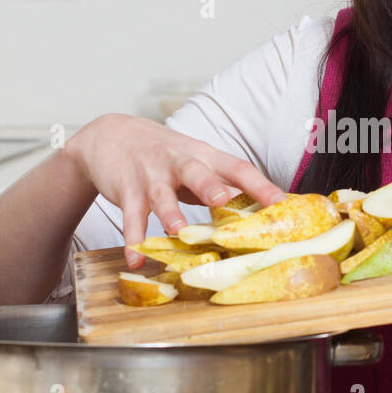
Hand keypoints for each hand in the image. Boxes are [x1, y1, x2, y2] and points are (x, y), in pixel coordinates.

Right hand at [65, 114, 287, 269]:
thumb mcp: (196, 163)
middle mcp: (179, 162)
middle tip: (224, 199)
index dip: (259, 184)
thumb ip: (223, 184)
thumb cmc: (166, 156)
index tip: (280, 202)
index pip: (236, 167)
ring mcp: (151, 175)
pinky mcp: (127, 189)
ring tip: (177, 231)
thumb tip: (260, 208)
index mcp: (204, 157)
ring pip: (161, 194)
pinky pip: (131, 215)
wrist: (111, 135)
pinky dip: (132, 237)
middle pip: (197, 171)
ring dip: (170, 213)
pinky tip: (135, 257)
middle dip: (210, 185)